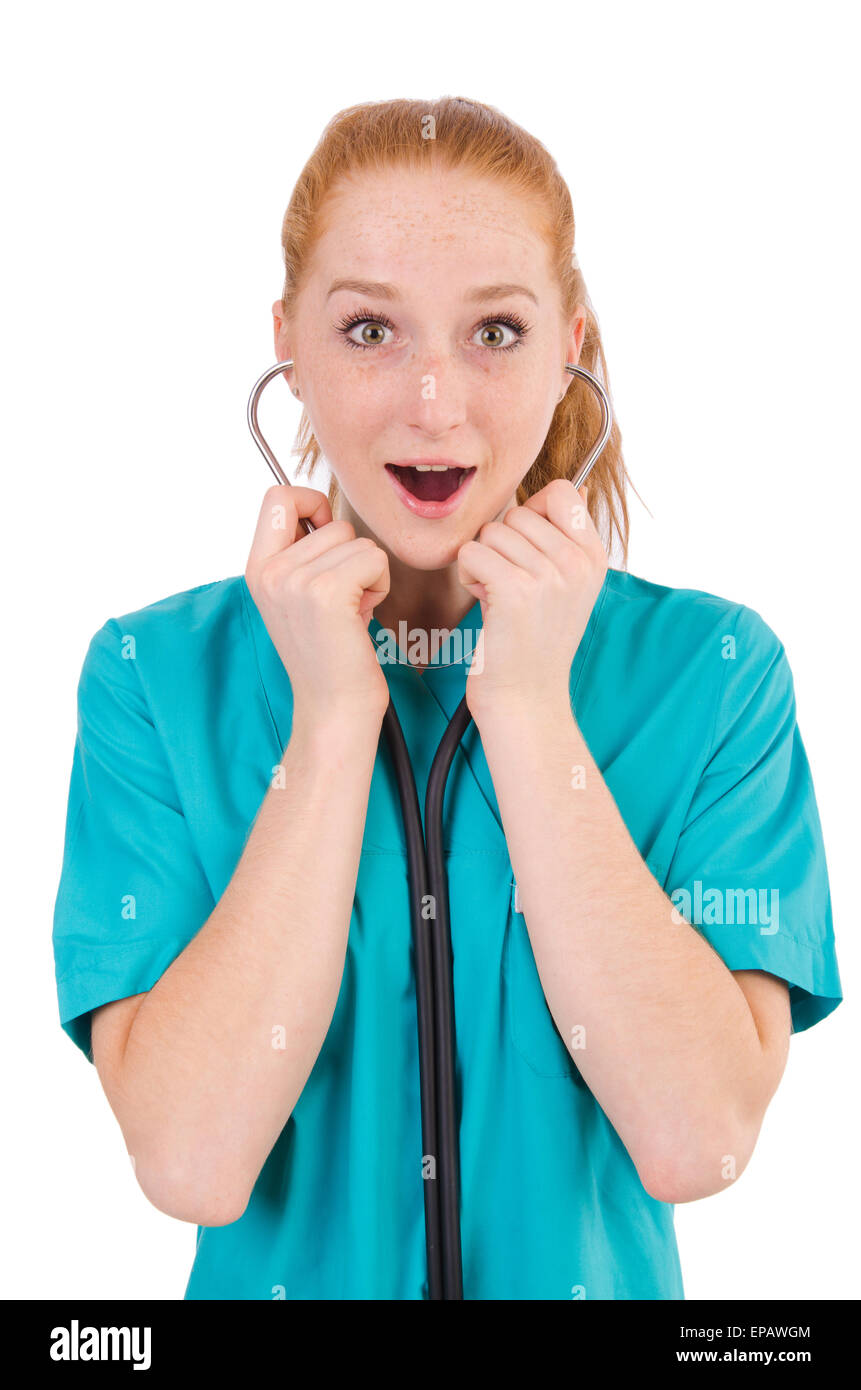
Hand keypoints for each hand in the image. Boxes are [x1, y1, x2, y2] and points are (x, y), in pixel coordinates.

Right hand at [245, 485, 390, 725]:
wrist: (333, 708)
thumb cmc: (330, 653)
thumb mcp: (301, 595)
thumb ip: (303, 552)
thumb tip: (324, 508)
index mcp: (257, 568)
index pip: (277, 496)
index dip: (311, 503)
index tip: (326, 536)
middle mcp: (269, 571)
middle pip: (331, 520)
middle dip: (351, 554)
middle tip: (343, 598)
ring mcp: (295, 580)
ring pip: (357, 541)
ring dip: (368, 574)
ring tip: (352, 612)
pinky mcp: (327, 593)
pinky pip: (374, 558)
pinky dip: (381, 585)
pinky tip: (363, 616)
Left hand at [457, 479, 607, 719]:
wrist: (526, 697)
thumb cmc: (533, 639)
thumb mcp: (566, 585)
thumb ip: (564, 539)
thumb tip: (573, 489)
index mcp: (594, 557)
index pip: (561, 492)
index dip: (532, 512)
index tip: (526, 548)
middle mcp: (578, 563)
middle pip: (518, 513)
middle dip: (502, 544)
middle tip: (510, 584)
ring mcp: (550, 576)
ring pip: (491, 532)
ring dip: (483, 562)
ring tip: (498, 596)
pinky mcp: (516, 590)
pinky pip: (472, 553)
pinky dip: (468, 576)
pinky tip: (484, 602)